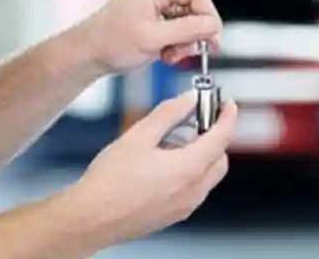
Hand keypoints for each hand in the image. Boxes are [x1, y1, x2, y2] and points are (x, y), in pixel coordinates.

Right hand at [65, 90, 238, 247]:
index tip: (228, 105)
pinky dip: (189, 173)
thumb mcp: (139, 135)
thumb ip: (169, 113)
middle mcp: (193, 191)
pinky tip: (162, 165)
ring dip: (200, 155)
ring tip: (169, 144)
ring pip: (208, 176)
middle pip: (220, 158)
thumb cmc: (109, 183)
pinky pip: (194, 190)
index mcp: (189, 168)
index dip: (228, 116)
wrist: (90, 218)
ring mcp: (185, 206)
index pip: (223, 137)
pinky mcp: (173, 215)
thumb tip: (189, 100)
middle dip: (213, 136)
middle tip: (195, 121)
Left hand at [75, 0, 222, 75]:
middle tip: (196, 51)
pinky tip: (165, 54)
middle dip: (195, 32)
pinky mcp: (149, 18)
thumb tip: (213, 26)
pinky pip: (173, 27)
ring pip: (184, 19)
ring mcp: (151, 4)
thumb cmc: (110, 43)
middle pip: (192, 6)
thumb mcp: (154, 38)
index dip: (208, 14)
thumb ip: (187, 30)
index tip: (211, 36)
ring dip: (184, 40)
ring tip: (172, 55)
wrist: (86, 55)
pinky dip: (174, 42)